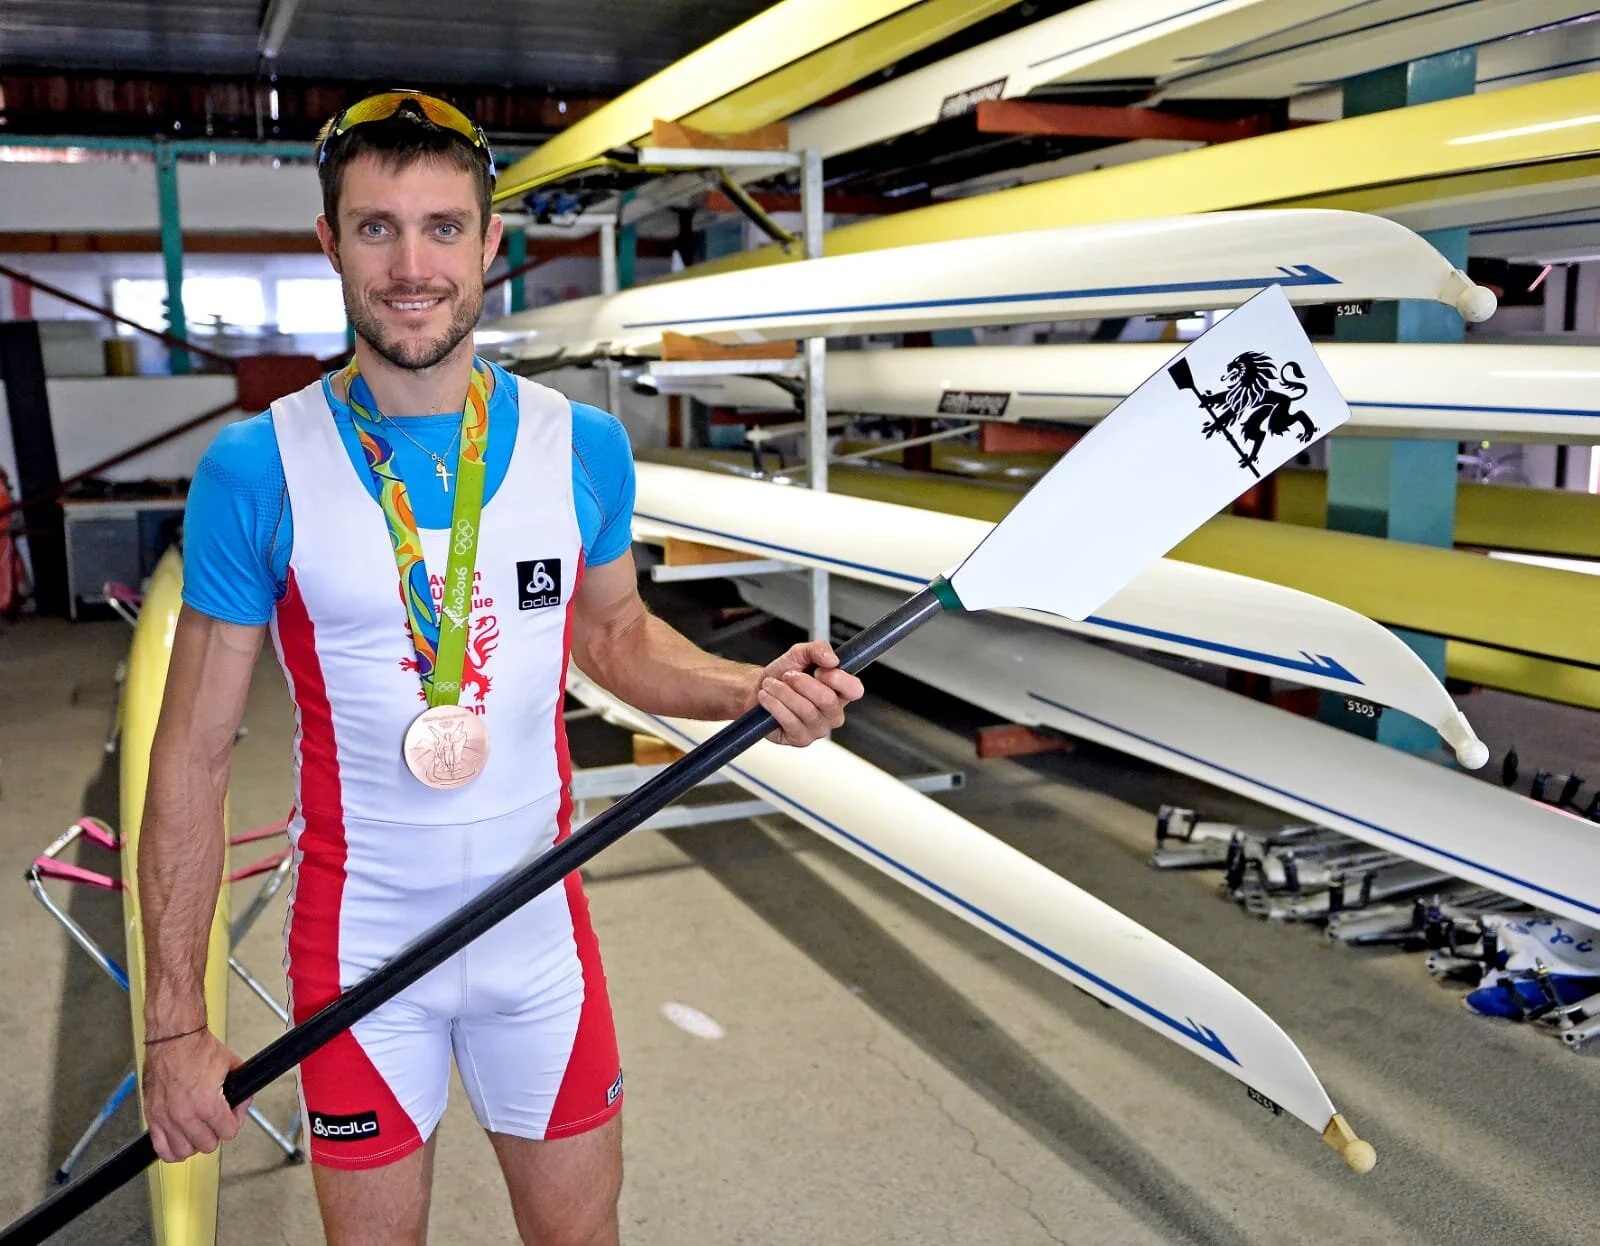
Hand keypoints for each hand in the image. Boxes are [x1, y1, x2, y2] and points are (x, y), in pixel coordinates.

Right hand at [141, 1028, 249, 1161]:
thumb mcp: (231, 1065)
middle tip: (216, 1117)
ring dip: (194, 1141)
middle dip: (216, 1131)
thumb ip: (240, 1088)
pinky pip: (161, 1148)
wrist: (173, 1037)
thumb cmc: (197, 1047)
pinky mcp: (152, 1116)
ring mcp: (166, 1117)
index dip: (235, 1120)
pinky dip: (172, 1148)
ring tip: (199, 1127)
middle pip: (208, 1145)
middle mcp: (185, 1115)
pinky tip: (180, 1138)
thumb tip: (242, 1102)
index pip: (229, 1132)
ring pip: (185, 1151)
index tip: (233, 1112)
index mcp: (207, 1104)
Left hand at [752, 640, 863, 745]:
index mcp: (840, 692)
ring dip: (784, 692)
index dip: (838, 679)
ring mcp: (818, 728)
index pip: (854, 690)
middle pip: (827, 700)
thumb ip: (818, 649)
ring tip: (772, 684)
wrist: (757, 689)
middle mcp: (833, 713)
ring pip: (806, 710)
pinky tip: (767, 697)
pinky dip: (775, 705)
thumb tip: (832, 660)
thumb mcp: (800, 654)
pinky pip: (790, 721)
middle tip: (787, 675)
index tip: (818, 670)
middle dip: (802, 683)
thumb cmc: (783, 674)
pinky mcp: (801, 739)